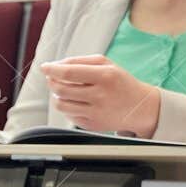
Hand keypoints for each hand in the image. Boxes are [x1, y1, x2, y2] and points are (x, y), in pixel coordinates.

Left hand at [39, 55, 160, 135]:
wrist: (140, 108)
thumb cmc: (121, 83)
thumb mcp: (107, 65)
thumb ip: (81, 61)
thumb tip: (56, 65)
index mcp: (105, 76)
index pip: (69, 73)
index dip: (52, 70)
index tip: (45, 67)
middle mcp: (100, 95)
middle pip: (61, 89)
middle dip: (52, 82)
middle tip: (53, 78)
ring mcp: (95, 113)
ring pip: (61, 104)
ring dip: (57, 95)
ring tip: (64, 90)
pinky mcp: (91, 125)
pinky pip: (68, 115)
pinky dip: (67, 106)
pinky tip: (76, 101)